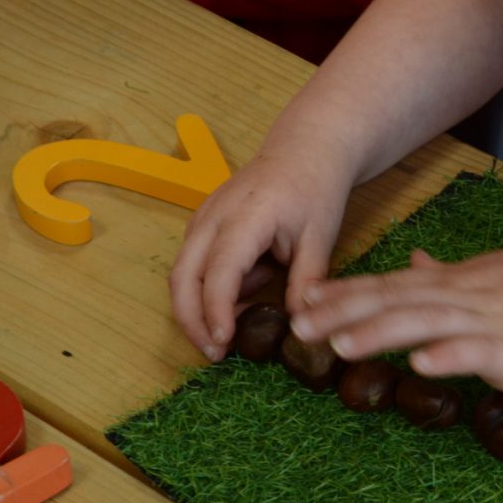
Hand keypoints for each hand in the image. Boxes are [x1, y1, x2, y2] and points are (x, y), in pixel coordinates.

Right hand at [169, 146, 350, 361]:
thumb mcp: (321, 236)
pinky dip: (211, 288)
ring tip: (239, 327)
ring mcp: (203, 219)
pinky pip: (195, 264)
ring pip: (183, 273)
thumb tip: (299, 325)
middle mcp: (213, 217)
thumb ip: (306, 280)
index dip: (216, 312)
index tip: (223, 344)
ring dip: (199, 307)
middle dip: (191, 321)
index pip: (218, 273)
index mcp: (245, 216)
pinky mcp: (204, 224)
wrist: (306, 149)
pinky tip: (250, 288)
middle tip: (215, 354)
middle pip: (182, 277)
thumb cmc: (315, 189)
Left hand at [290, 243, 502, 393]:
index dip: (347, 293)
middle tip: (297, 326)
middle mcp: (468, 298)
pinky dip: (451, 357)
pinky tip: (422, 366)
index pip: (393, 287)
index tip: (303, 300)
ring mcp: (494, 322)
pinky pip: (482, 353)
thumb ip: (447, 275)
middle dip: (346, 314)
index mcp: (459, 284)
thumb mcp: (494, 273)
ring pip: (429, 324)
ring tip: (340, 346)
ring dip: (382, 333)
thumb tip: (411, 262)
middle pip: (398, 304)